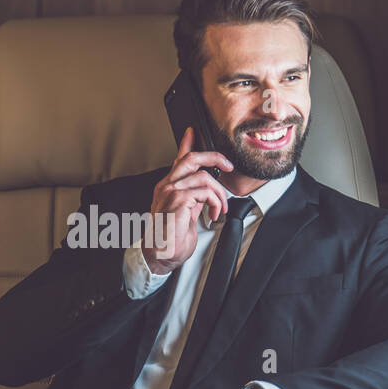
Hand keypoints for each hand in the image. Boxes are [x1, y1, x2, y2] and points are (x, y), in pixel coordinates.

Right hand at [143, 127, 233, 275]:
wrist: (160, 256)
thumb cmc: (170, 239)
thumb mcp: (186, 214)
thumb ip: (194, 198)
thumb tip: (207, 192)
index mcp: (167, 187)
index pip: (178, 159)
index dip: (186, 143)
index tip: (193, 132)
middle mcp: (166, 186)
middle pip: (191, 158)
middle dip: (214, 157)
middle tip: (228, 165)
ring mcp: (170, 192)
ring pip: (204, 177)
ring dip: (219, 193)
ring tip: (220, 208)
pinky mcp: (178, 201)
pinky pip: (204, 192)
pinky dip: (215, 202)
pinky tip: (214, 214)